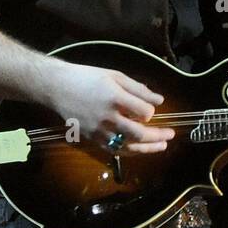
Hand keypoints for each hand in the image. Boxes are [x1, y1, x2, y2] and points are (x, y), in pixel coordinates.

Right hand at [50, 64, 173, 152]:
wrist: (56, 87)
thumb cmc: (87, 77)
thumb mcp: (115, 76)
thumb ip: (139, 89)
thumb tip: (160, 101)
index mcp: (114, 98)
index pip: (144, 112)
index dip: (151, 112)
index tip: (150, 108)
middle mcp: (107, 117)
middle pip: (138, 134)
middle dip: (158, 136)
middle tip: (171, 135)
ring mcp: (98, 130)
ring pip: (127, 146)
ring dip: (147, 148)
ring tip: (162, 146)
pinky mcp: (91, 138)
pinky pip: (113, 150)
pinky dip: (129, 151)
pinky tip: (140, 149)